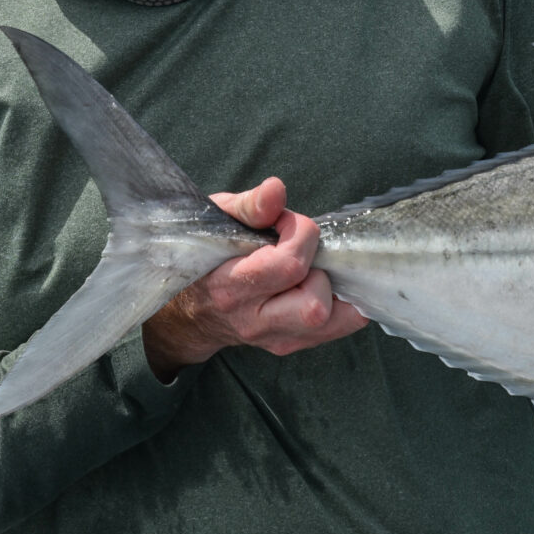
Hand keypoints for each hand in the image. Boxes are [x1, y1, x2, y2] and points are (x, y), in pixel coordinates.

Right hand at [139, 177, 366, 379]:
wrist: (190, 312)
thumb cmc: (209, 257)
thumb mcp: (218, 221)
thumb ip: (249, 206)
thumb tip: (276, 189)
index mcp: (231, 287)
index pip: (288, 266)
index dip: (300, 233)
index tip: (287, 223)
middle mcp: (255, 321)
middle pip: (313, 306)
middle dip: (321, 269)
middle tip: (305, 253)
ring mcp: (276, 338)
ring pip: (333, 320)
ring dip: (335, 288)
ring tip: (315, 268)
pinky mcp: (293, 345)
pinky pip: (340, 326)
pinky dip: (343, 302)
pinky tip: (324, 283)